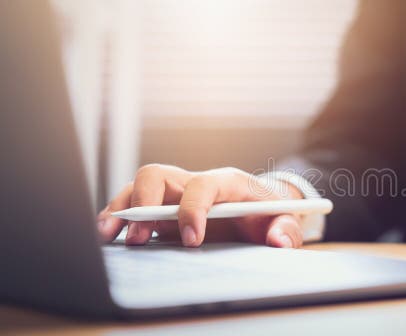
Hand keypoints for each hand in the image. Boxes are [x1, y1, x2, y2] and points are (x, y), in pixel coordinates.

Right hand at [96, 164, 304, 247]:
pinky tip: (108, 236)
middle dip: (145, 203)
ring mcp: (173, 194)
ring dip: (121, 209)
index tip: (192, 239)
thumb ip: (286, 229)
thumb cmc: (269, 212)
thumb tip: (279, 240)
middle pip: (158, 175)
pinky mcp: (160, 209)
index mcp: (227, 181)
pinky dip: (116, 217)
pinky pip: (131, 205)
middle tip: (140, 237)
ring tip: (109, 235)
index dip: (193, 209)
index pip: (203, 184)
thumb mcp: (286, 219)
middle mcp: (193, 182)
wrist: (261, 208)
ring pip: (137, 187)